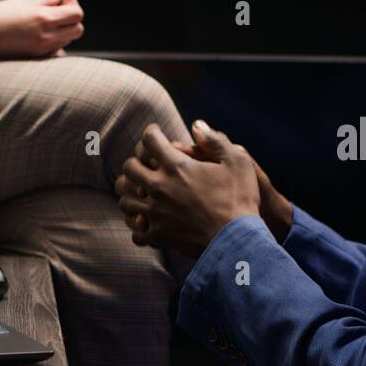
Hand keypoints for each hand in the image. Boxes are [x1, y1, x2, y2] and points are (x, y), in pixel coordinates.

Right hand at [0, 0, 83, 58]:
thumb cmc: (1, 15)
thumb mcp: (25, 1)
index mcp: (45, 18)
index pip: (77, 14)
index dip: (74, 5)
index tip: (65, 0)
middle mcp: (47, 35)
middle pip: (78, 29)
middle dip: (72, 19)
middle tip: (60, 10)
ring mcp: (43, 48)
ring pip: (68, 39)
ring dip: (64, 30)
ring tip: (47, 22)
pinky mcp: (38, 56)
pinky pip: (57, 49)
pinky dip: (56, 41)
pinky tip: (42, 34)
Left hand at [114, 120, 260, 257]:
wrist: (236, 240)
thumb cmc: (240, 199)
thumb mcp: (238, 161)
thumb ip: (215, 140)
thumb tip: (196, 125)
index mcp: (176, 166)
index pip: (149, 140)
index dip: (151, 132)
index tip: (155, 133)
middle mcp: (160, 187)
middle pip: (130, 167)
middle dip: (136, 161)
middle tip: (145, 163)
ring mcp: (155, 213)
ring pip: (125, 199)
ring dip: (131, 193)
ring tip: (141, 192)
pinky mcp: (157, 235)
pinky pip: (135, 230)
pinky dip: (138, 226)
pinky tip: (146, 222)